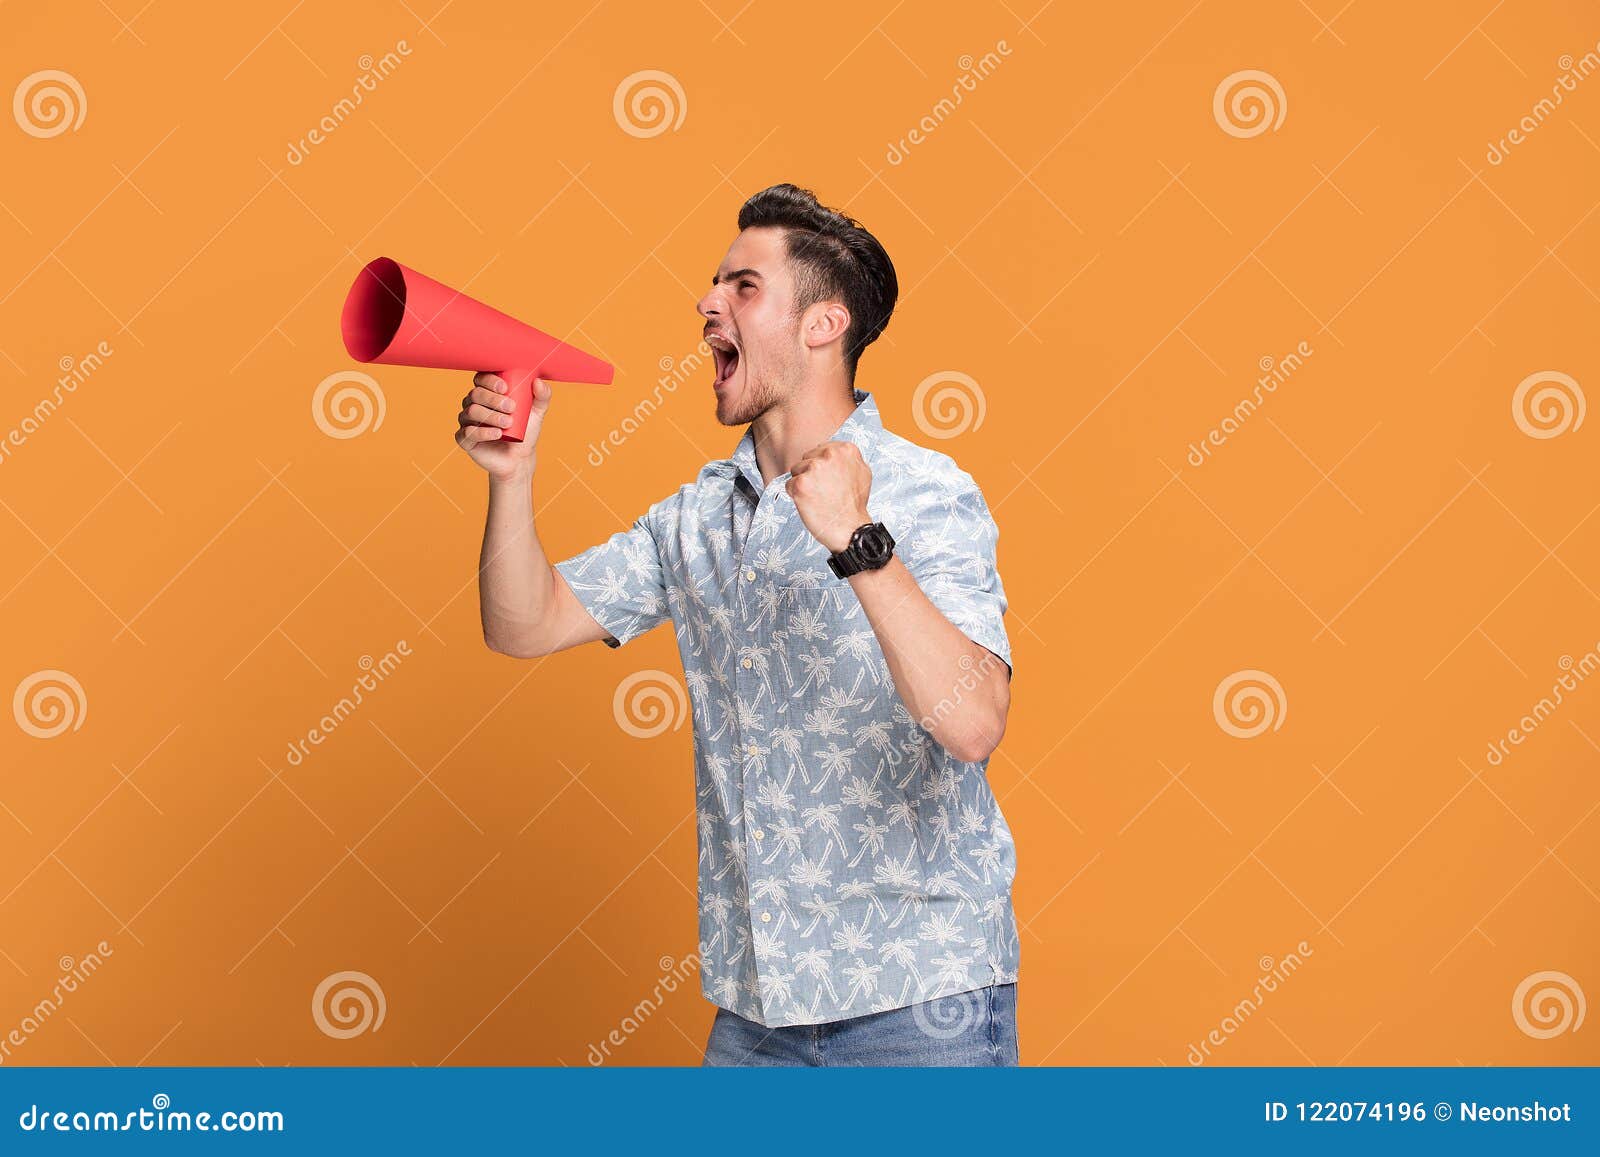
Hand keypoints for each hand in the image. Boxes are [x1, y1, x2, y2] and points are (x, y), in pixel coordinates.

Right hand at [455, 373, 548, 481]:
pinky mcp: (465, 439)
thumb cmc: (525, 431)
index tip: (506, 387)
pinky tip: (497, 433)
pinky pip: (467, 432)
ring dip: (491, 415)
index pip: (481, 378)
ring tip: (508, 423)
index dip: (489, 380)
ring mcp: (467, 421)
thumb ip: (542, 395)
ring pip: (471, 411)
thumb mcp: (537, 412)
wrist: (520, 457)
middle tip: (512, 408)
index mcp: (487, 392)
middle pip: (475, 394)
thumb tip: (538, 381)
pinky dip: (483, 432)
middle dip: (493, 399)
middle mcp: (473, 404)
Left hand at [786, 440, 871, 554]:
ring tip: (819, 498)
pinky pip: (789, 485)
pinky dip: (796, 496)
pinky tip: (810, 504)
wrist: (850, 529)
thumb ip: (848, 457)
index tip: (831, 481)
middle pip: (806, 459)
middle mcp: (830, 455)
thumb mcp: (862, 472)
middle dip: (812, 474)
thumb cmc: (854, 504)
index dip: (823, 468)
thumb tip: (836, 450)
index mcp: (845, 450)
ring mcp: (814, 468)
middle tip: (825, 491)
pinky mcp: (800, 484)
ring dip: (803, 484)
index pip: (820, 450)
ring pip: (796, 471)